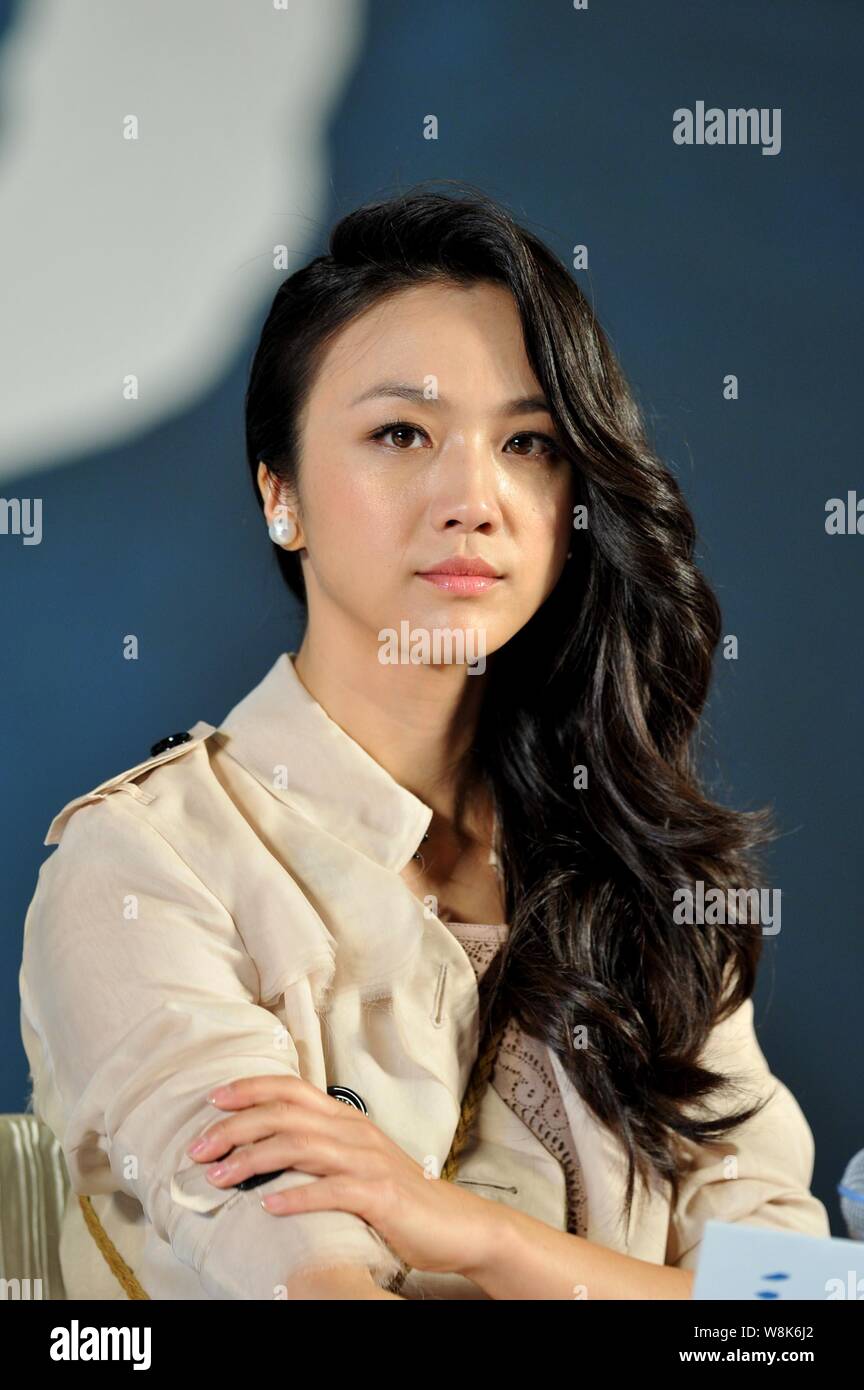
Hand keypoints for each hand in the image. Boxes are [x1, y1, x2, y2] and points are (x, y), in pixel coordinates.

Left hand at [186, 1073, 498, 1279]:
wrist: (456, 1224)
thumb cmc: (398, 1197)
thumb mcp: (355, 1162)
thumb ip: (318, 1149)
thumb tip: (265, 1148)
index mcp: (345, 1120)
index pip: (291, 1088)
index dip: (250, 1088)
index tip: (212, 1100)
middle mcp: (353, 1132)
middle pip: (285, 1114)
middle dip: (235, 1127)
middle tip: (197, 1149)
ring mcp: (367, 1161)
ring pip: (300, 1146)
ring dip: (253, 1160)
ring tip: (219, 1177)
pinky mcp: (379, 1195)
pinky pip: (331, 1190)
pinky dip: (296, 1195)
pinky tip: (268, 1205)